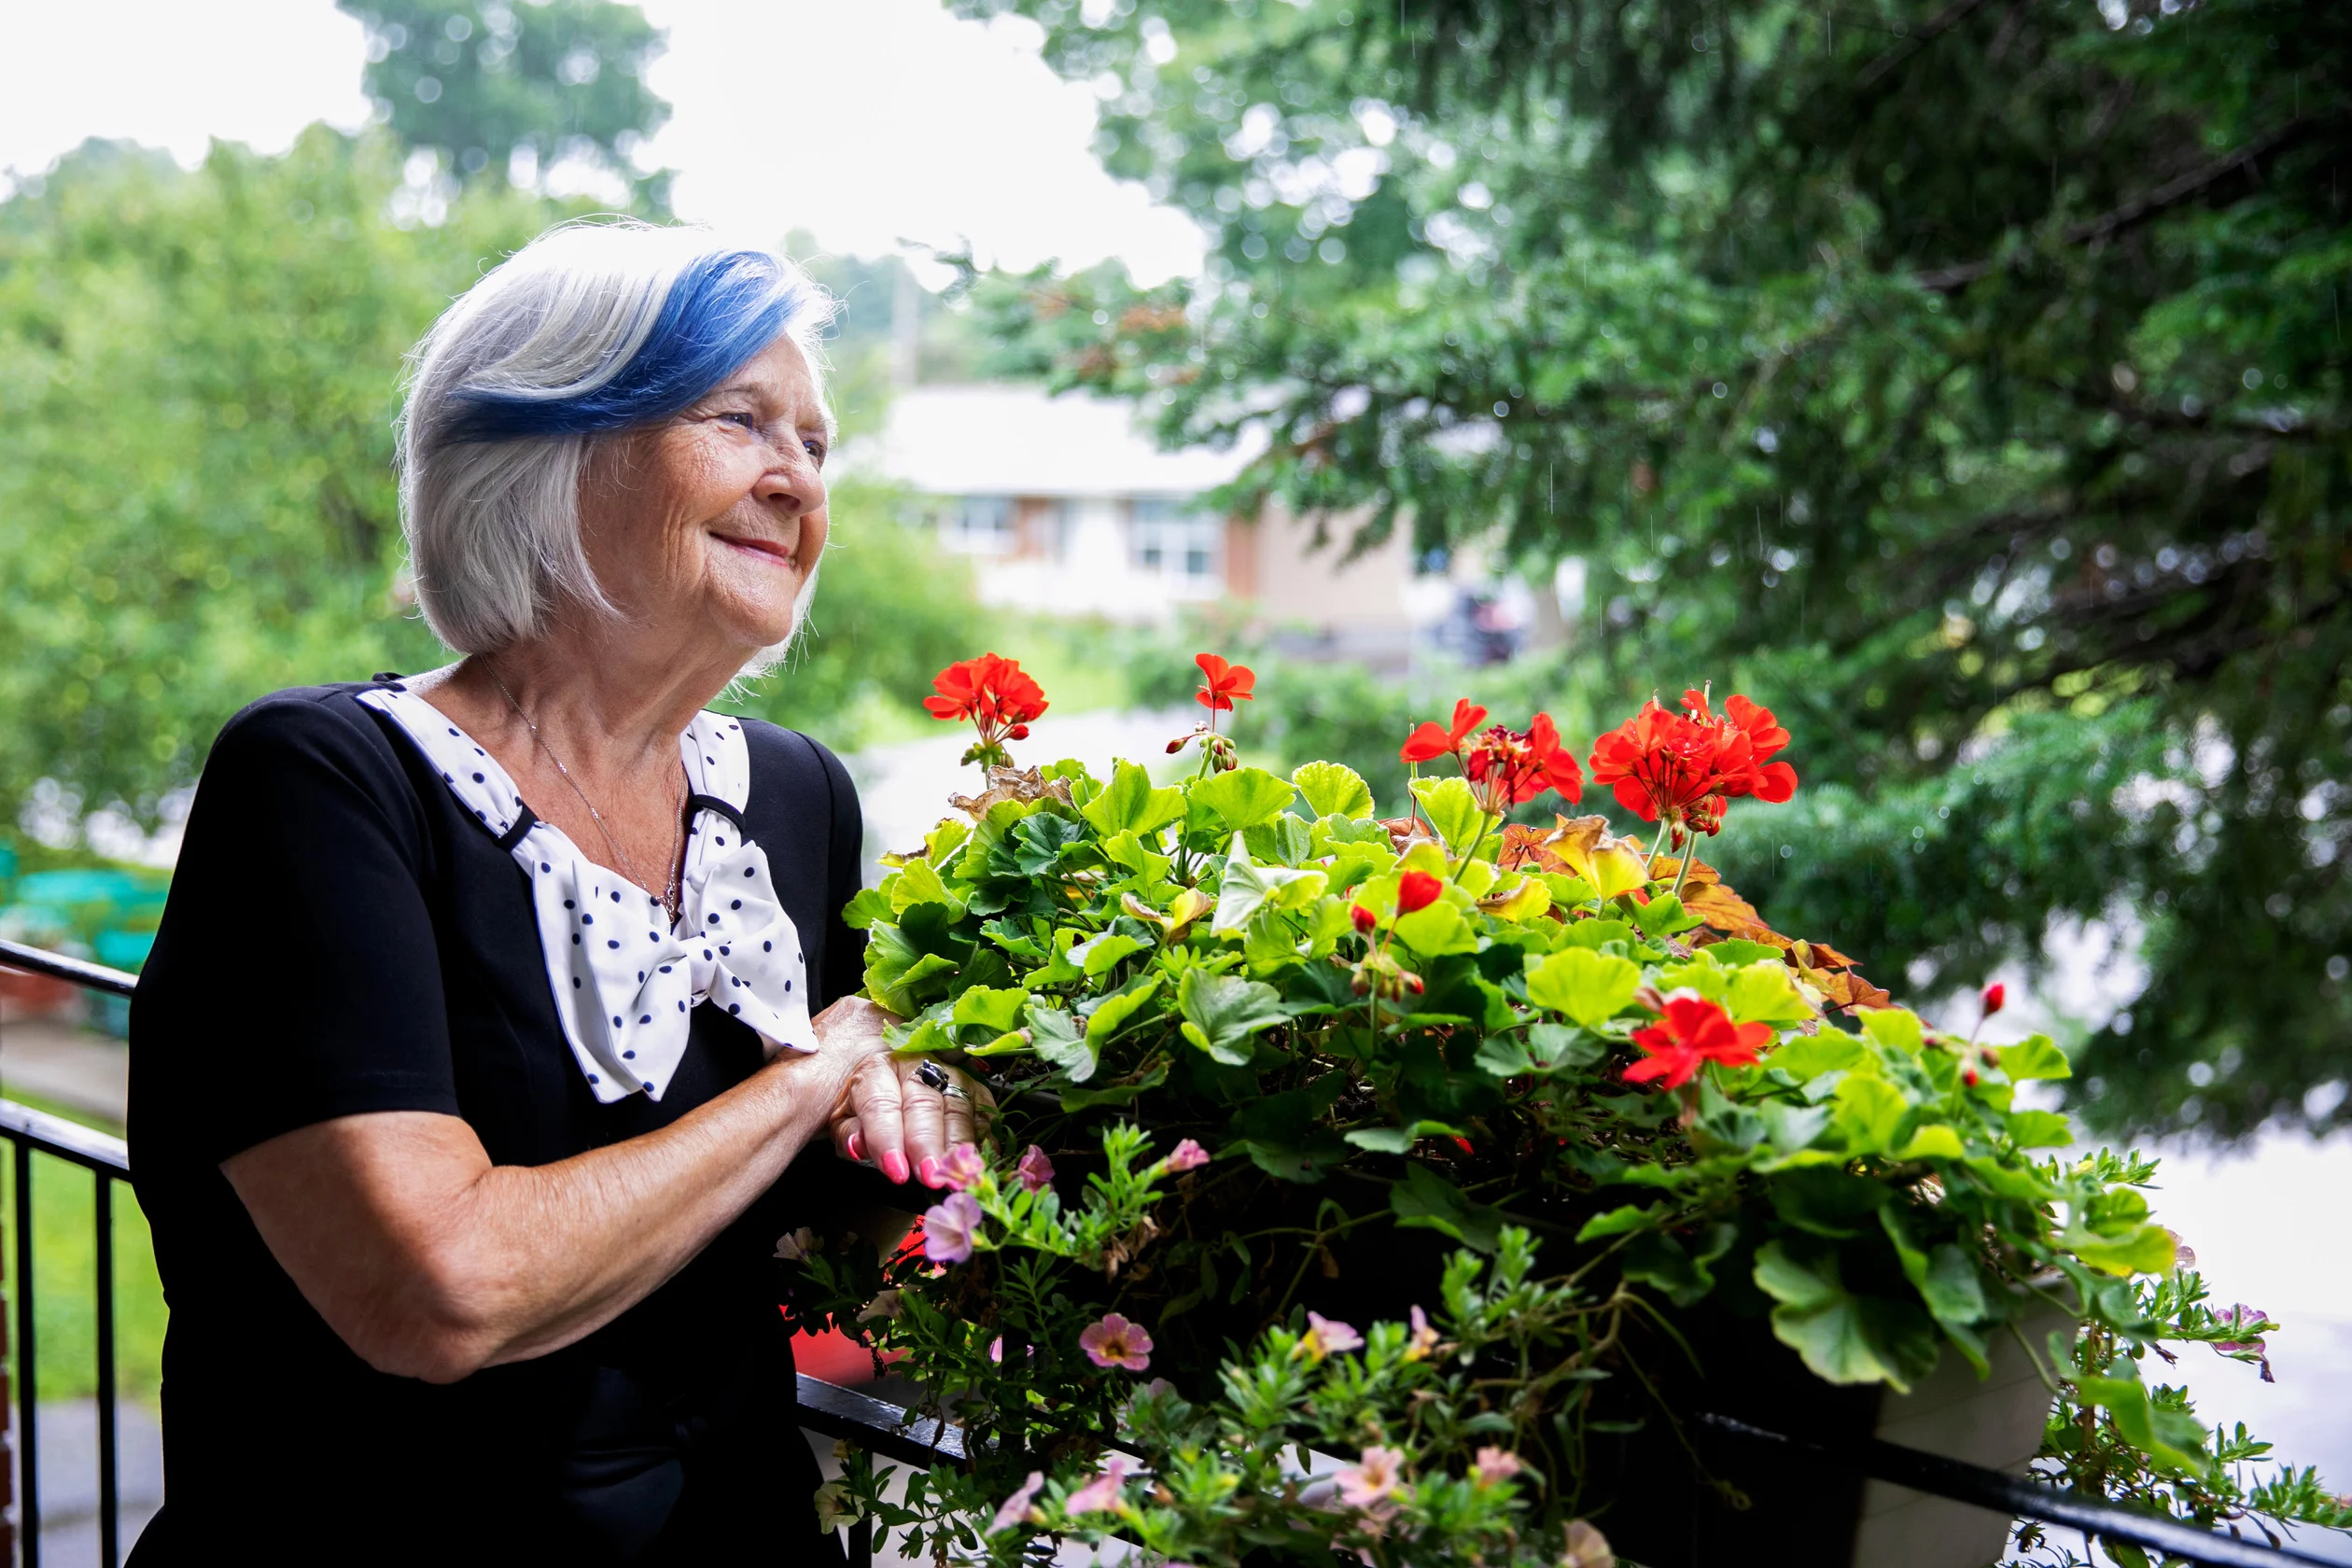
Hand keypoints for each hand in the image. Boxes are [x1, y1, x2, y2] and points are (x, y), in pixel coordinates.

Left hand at [829, 1054, 991, 1189]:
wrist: (886, 1080)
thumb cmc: (864, 1105)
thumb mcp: (843, 1117)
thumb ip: (850, 1133)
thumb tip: (859, 1147)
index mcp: (876, 1070)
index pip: (881, 1104)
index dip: (888, 1138)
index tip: (896, 1170)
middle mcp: (916, 1067)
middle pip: (924, 1104)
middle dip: (927, 1143)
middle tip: (930, 1176)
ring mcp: (949, 1075)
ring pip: (957, 1107)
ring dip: (957, 1145)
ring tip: (956, 1175)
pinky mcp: (975, 1089)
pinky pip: (984, 1112)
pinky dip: (984, 1139)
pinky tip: (978, 1162)